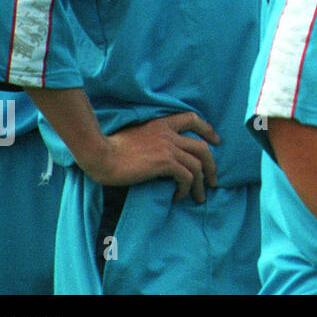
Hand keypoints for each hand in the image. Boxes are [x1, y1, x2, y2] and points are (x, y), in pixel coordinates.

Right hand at [85, 112, 220, 202]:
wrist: (100, 154)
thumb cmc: (111, 148)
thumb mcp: (137, 136)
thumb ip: (153, 140)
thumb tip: (164, 157)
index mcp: (162, 123)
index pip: (192, 118)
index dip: (207, 130)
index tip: (216, 141)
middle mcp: (169, 133)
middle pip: (202, 147)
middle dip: (212, 165)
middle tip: (213, 180)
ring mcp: (168, 147)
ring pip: (198, 165)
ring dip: (201, 184)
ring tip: (199, 197)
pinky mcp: (165, 162)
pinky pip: (187, 177)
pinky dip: (186, 189)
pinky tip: (178, 197)